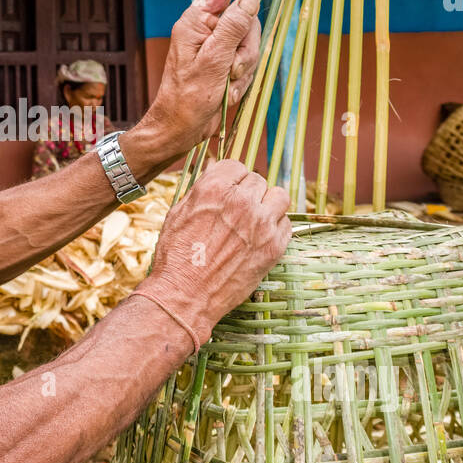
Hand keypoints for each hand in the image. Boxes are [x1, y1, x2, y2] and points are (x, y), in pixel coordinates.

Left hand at [134, 0, 264, 159]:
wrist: (181, 129)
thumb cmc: (188, 98)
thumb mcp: (213, 62)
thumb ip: (233, 29)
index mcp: (195, 23)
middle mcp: (206, 31)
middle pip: (246, 20)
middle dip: (246, 47)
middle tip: (232, 68)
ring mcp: (216, 49)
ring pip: (250, 43)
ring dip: (244, 67)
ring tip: (227, 84)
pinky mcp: (224, 65)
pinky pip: (247, 62)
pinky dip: (242, 79)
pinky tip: (228, 91)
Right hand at [137, 160, 290, 344]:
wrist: (185, 296)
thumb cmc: (177, 257)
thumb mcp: (179, 213)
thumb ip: (202, 191)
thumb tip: (216, 175)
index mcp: (214, 189)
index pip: (236, 166)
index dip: (231, 178)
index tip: (229, 190)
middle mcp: (241, 202)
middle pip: (258, 180)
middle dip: (248, 192)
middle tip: (238, 210)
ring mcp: (261, 224)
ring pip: (279, 197)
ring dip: (268, 204)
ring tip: (256, 218)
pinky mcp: (274, 247)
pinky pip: (286, 225)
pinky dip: (276, 228)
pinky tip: (261, 237)